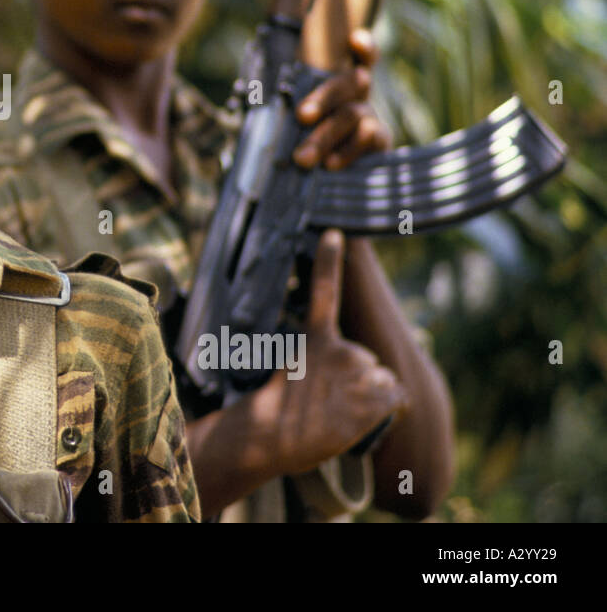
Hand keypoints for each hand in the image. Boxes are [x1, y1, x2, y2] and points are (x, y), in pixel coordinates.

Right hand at [258, 230, 408, 476]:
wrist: (271, 435)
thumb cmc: (277, 412)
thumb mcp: (294, 374)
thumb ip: (324, 364)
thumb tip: (341, 368)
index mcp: (316, 338)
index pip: (324, 291)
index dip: (328, 260)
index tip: (334, 232)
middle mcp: (342, 349)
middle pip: (370, 360)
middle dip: (359, 379)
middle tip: (328, 400)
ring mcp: (358, 373)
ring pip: (384, 381)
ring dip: (371, 397)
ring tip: (339, 413)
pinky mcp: (370, 399)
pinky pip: (395, 400)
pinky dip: (388, 410)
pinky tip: (359, 418)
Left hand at [293, 28, 391, 169]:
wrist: (327, 173)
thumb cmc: (299, 135)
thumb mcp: (288, 118)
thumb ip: (282, 105)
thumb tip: (253, 97)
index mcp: (336, 83)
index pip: (357, 56)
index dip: (363, 47)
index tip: (355, 40)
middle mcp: (357, 95)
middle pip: (353, 82)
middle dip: (325, 97)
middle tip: (301, 116)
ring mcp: (369, 117)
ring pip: (352, 115)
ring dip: (325, 136)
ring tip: (303, 158)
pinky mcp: (378, 142)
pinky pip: (366, 140)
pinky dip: (346, 152)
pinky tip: (330, 164)